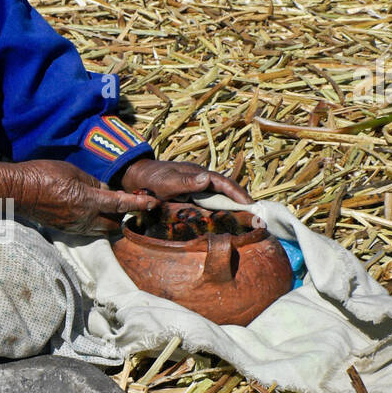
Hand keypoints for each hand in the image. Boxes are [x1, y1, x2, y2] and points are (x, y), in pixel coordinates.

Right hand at [0, 159, 157, 234]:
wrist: (17, 191)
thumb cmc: (43, 175)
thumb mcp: (72, 171)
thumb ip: (93, 182)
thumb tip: (105, 190)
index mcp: (87, 201)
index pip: (120, 204)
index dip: (138, 204)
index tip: (153, 203)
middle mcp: (83, 218)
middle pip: (114, 224)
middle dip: (124, 216)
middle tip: (130, 204)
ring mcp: (74, 227)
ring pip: (101, 230)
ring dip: (110, 222)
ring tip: (112, 210)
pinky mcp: (65, 230)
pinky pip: (88, 231)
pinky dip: (96, 224)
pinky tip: (93, 214)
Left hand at [117, 156, 252, 205]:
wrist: (135, 177)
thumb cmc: (151, 179)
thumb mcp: (167, 182)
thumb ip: (186, 182)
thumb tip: (208, 178)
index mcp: (198, 174)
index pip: (223, 183)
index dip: (237, 193)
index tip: (250, 204)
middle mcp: (200, 179)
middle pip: (225, 189)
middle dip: (240, 199)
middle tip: (256, 214)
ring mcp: (195, 186)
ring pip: (218, 195)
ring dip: (231, 204)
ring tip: (245, 218)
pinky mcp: (190, 194)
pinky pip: (208, 201)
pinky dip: (219, 208)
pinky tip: (223, 218)